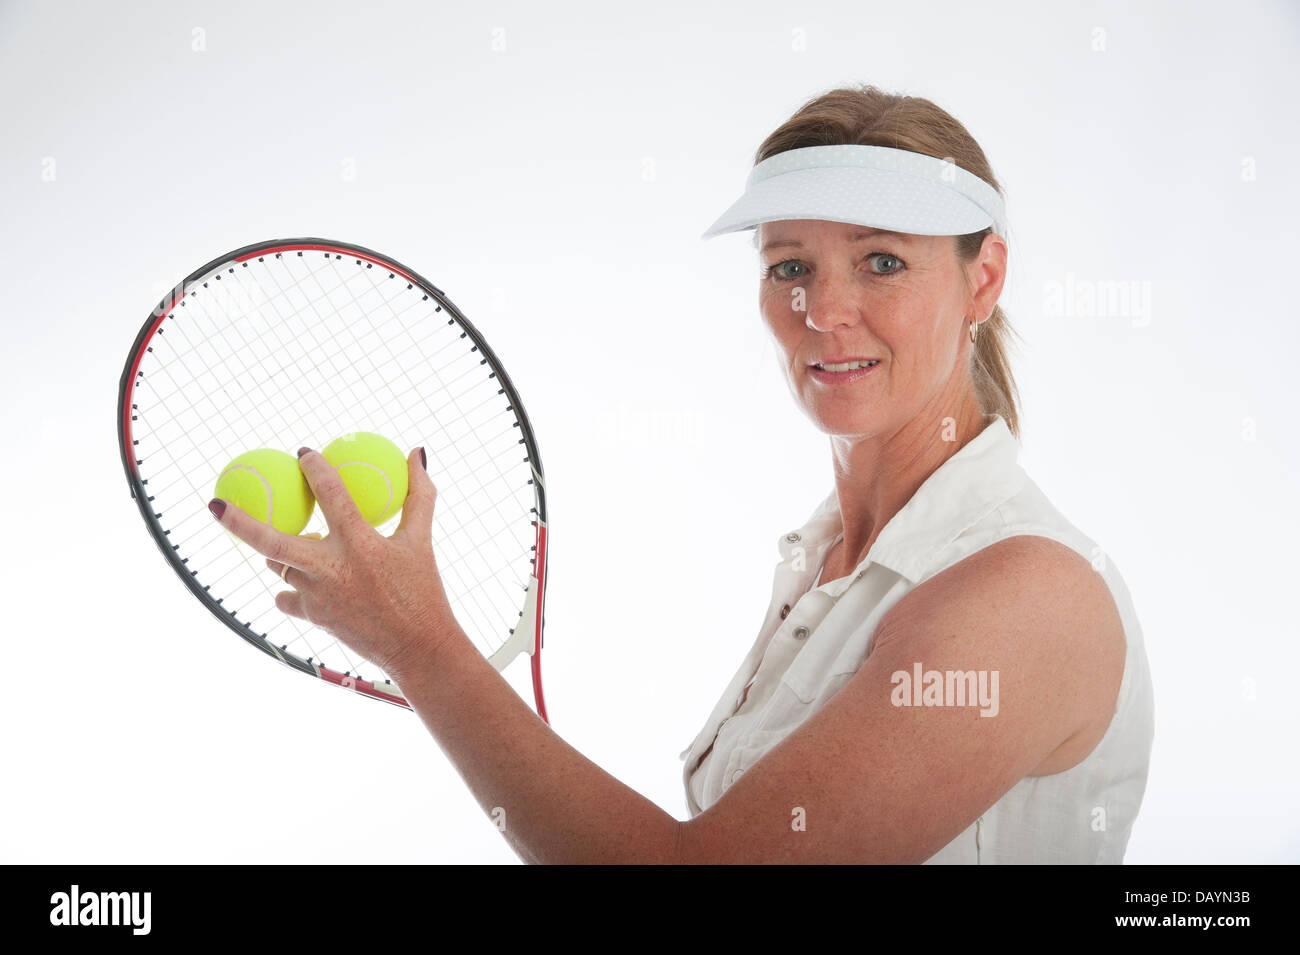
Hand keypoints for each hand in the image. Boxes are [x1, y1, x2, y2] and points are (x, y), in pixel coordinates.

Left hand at [208, 446, 461, 679]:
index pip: (331, 494)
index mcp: (361, 544)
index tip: (303, 453)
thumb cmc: (424, 591)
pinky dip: (291, 586)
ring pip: (279, 564)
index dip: (314, 468)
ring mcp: (317, 596)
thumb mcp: (422, 541)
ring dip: (279, 549)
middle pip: (271, 541)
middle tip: (214, 504)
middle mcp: (331, 569)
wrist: (418, 648)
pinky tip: (302, 580)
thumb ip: (419, 496)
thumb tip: (416, 452)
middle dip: (237, 521)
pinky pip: (287, 596)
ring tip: (293, 537)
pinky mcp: (312, 617)